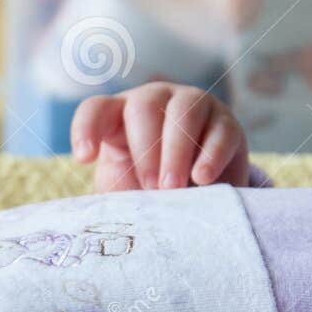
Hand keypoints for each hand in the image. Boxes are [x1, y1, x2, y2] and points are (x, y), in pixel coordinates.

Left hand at [71, 82, 248, 193]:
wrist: (202, 198)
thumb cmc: (152, 191)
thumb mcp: (128, 191)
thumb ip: (118, 192)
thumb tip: (113, 210)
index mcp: (120, 115)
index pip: (96, 109)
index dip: (86, 128)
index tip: (85, 158)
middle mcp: (155, 100)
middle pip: (143, 106)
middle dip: (145, 149)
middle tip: (150, 188)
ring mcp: (193, 105)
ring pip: (184, 111)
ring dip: (176, 151)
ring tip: (173, 189)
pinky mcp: (226, 122)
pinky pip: (219, 130)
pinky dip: (211, 154)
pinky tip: (202, 178)